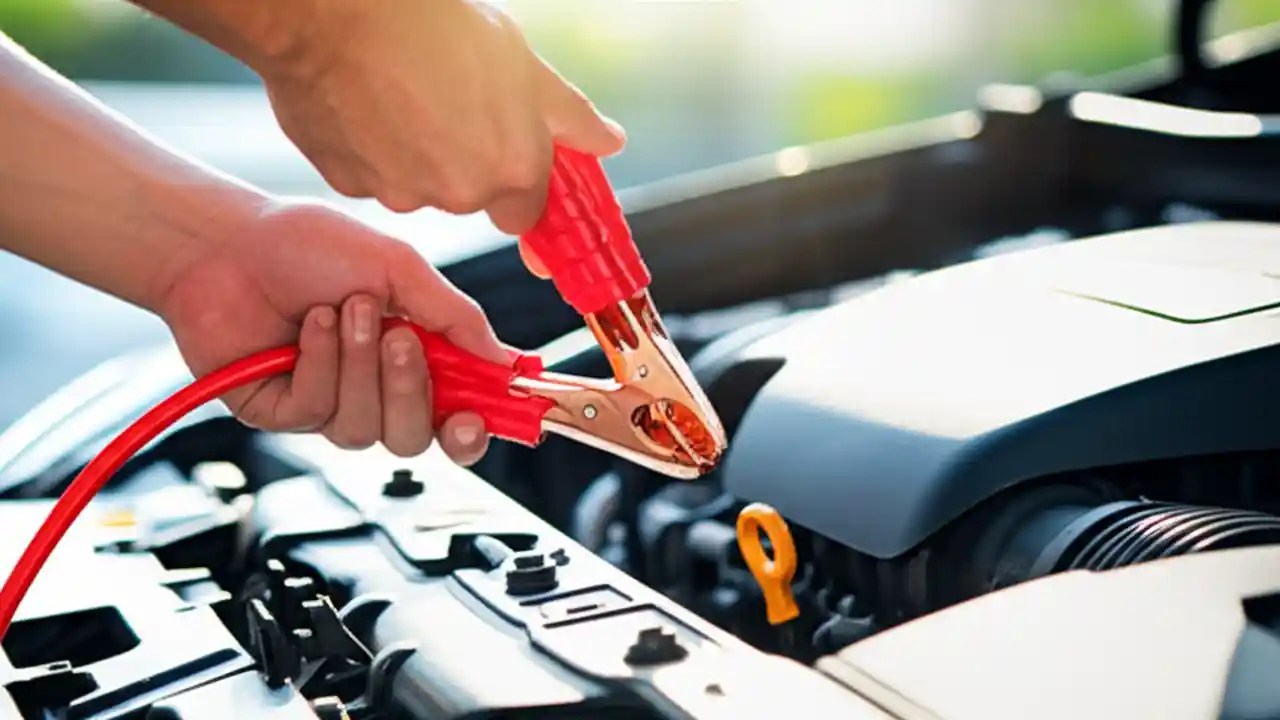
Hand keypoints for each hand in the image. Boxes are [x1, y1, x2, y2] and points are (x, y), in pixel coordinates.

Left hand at [157, 197, 505, 463]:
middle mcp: (372, 389)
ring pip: (365, 430)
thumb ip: (457, 317)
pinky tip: (308, 328)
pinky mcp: (282, 413)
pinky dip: (319, 365)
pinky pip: (317, 413)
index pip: (454, 415)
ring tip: (342, 313)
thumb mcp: (400, 267)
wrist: (227, 242)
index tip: (477, 417)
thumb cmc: (306, 245)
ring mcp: (326, 405)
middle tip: (400, 338)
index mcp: (413, 356)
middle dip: (410, 389)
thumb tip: (502, 360)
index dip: (471, 428)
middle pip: (414, 437)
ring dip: (359, 367)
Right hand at [255, 0, 624, 232]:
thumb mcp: (523, 63)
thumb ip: (571, 116)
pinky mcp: (348, 183)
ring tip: (406, 92)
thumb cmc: (432, 28)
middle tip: (453, 102)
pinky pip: (371, 175)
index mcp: (511, 170)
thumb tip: (608, 142)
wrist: (336, 15)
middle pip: (472, 196)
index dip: (520, 184)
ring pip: (419, 185)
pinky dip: (373, 149)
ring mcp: (400, 193)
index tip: (511, 163)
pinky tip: (369, 101)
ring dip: (419, 154)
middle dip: (468, 161)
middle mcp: (460, 194)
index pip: (527, 214)